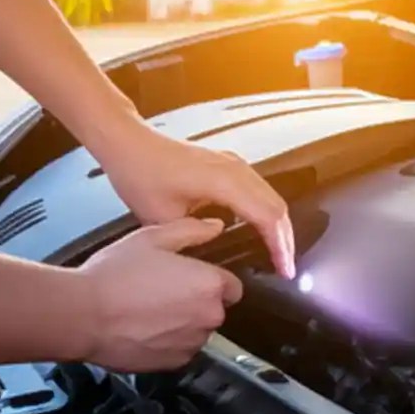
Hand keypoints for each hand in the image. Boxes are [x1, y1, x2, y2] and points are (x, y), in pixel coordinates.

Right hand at [77, 218, 242, 370]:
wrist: (82, 316)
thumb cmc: (113, 277)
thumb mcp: (152, 237)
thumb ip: (191, 230)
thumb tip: (213, 227)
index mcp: (209, 285)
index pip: (232, 285)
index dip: (211, 279)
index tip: (192, 276)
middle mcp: (208, 317)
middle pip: (214, 308)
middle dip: (196, 300)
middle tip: (162, 289)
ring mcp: (191, 343)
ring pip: (197, 330)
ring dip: (182, 321)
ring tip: (149, 308)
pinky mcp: (173, 363)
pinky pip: (180, 349)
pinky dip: (167, 341)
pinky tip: (143, 327)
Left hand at [95, 123, 295, 278]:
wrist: (129, 143)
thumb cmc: (140, 175)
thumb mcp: (162, 218)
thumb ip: (195, 237)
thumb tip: (217, 251)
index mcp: (224, 181)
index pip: (266, 217)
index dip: (279, 246)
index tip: (284, 270)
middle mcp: (236, 169)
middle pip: (277, 206)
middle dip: (285, 240)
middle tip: (286, 269)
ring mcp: (234, 164)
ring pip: (271, 197)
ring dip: (278, 226)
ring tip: (279, 254)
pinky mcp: (229, 165)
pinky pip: (260, 190)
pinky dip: (267, 213)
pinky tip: (262, 231)